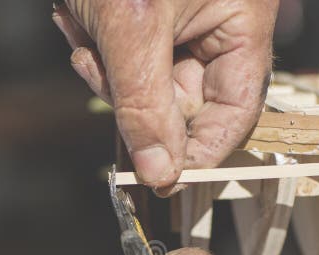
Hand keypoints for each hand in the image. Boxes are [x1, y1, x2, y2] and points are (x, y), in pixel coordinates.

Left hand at [53, 0, 277, 193]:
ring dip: (105, 68)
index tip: (160, 175)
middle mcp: (215, 25)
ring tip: (84, 26)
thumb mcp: (132, 26)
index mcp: (241, 20)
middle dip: (133, 94)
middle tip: (99, 65)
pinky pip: (119, 60)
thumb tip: (160, 174)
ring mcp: (175, 23)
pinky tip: (77, 16)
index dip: (199, 150)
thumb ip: (146, 106)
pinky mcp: (140, 20)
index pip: (235, 111)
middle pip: (182, 102)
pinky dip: (92, 45)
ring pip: (142, 85)